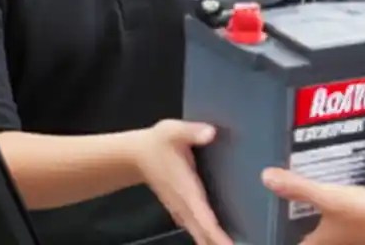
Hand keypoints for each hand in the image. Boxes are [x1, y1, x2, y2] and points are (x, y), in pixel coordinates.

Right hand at [135, 119, 232, 244]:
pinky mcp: (180, 209)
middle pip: (202, 231)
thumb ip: (192, 132)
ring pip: (198, 233)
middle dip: (217, 243)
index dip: (214, 231)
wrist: (136, 156)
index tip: (228, 244)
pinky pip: (196, 228)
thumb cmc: (157, 143)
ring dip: (212, 242)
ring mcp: (181, 209)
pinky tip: (217, 241)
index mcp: (185, 187)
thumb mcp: (173, 131)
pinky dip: (207, 237)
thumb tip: (210, 133)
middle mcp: (184, 203)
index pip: (202, 214)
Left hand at [261, 167, 364, 243]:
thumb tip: (265, 177)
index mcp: (314, 244)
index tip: (266, 223)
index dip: (275, 234)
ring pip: (321, 236)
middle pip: (304, 239)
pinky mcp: (358, 239)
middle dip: (293, 227)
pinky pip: (335, 233)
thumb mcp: (330, 197)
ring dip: (311, 223)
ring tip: (301, 203)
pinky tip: (329, 207)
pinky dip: (328, 222)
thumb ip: (299, 188)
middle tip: (280, 208)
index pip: (287, 243)